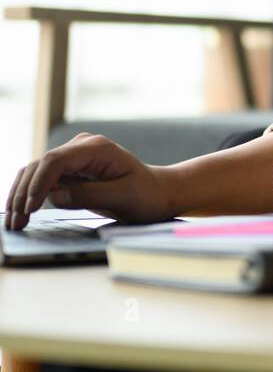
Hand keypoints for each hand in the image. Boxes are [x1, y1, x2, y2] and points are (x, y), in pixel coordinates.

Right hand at [4, 134, 174, 229]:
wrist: (158, 192)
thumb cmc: (147, 194)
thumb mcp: (124, 197)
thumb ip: (90, 195)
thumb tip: (55, 197)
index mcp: (96, 148)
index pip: (55, 160)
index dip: (39, 184)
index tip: (30, 208)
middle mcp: (80, 148)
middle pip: (40, 165)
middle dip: (24, 194)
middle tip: (16, 223)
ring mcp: (73, 158)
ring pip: (35, 172)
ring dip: (21, 196)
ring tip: (14, 223)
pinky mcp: (69, 171)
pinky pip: (42, 180)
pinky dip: (29, 195)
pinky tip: (20, 213)